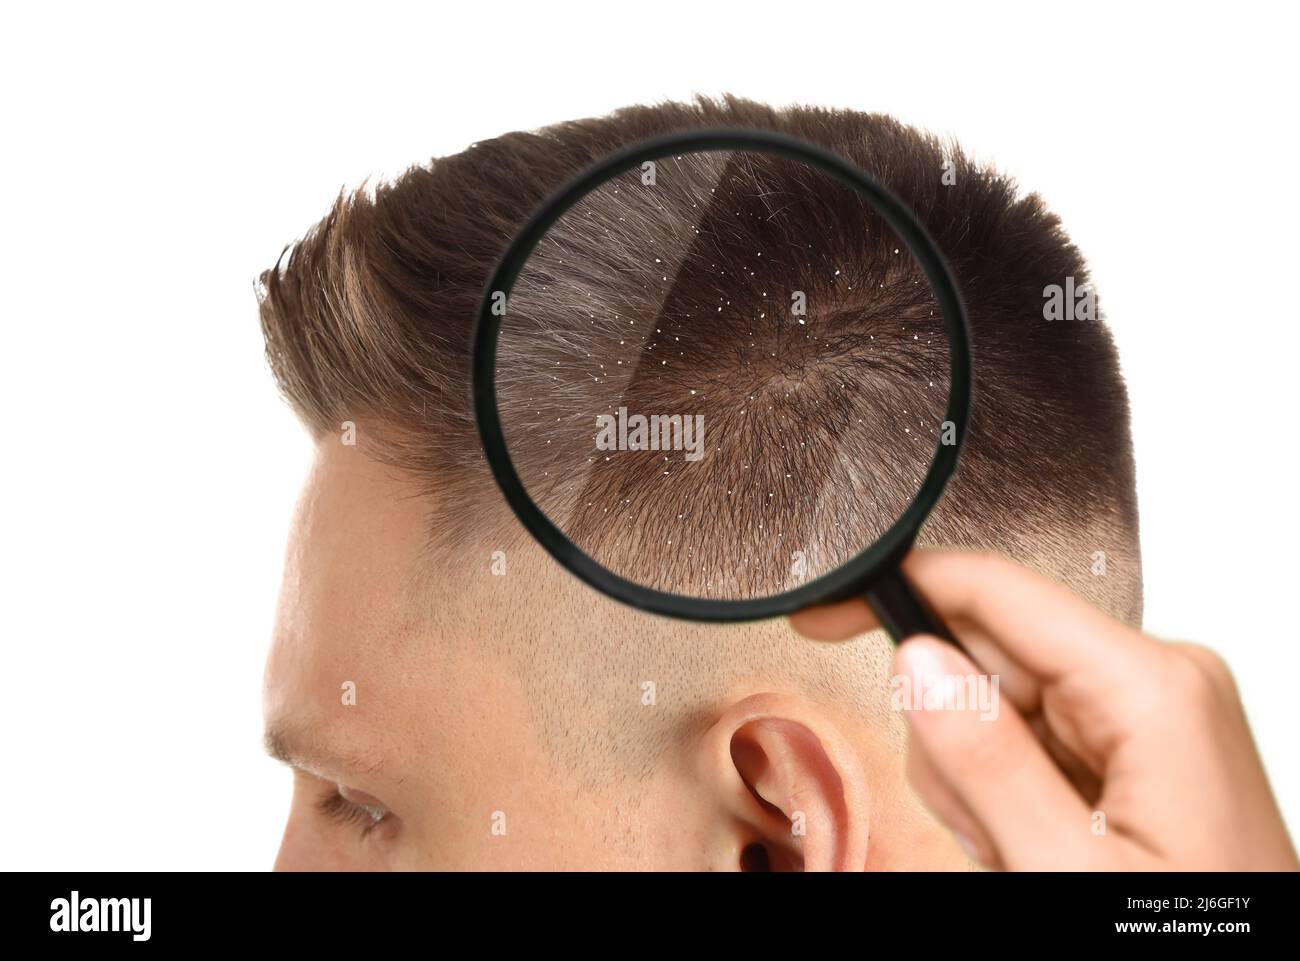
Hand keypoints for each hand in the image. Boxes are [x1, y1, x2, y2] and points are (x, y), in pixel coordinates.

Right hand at [790, 550, 1299, 870]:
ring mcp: (1147, 712)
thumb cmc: (1192, 941)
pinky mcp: (1135, 743)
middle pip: (988, 652)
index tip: (822, 615)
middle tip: (983, 825)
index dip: (896, 590)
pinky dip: (1009, 789)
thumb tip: (916, 662)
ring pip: (998, 699)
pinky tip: (1039, 840)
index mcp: (1150, 688)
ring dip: (979, 776)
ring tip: (1019, 847)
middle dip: (953, 733)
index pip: (996, 589)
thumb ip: (987, 763)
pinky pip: (1030, 735)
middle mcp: (1155, 680)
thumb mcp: (1068, 870)